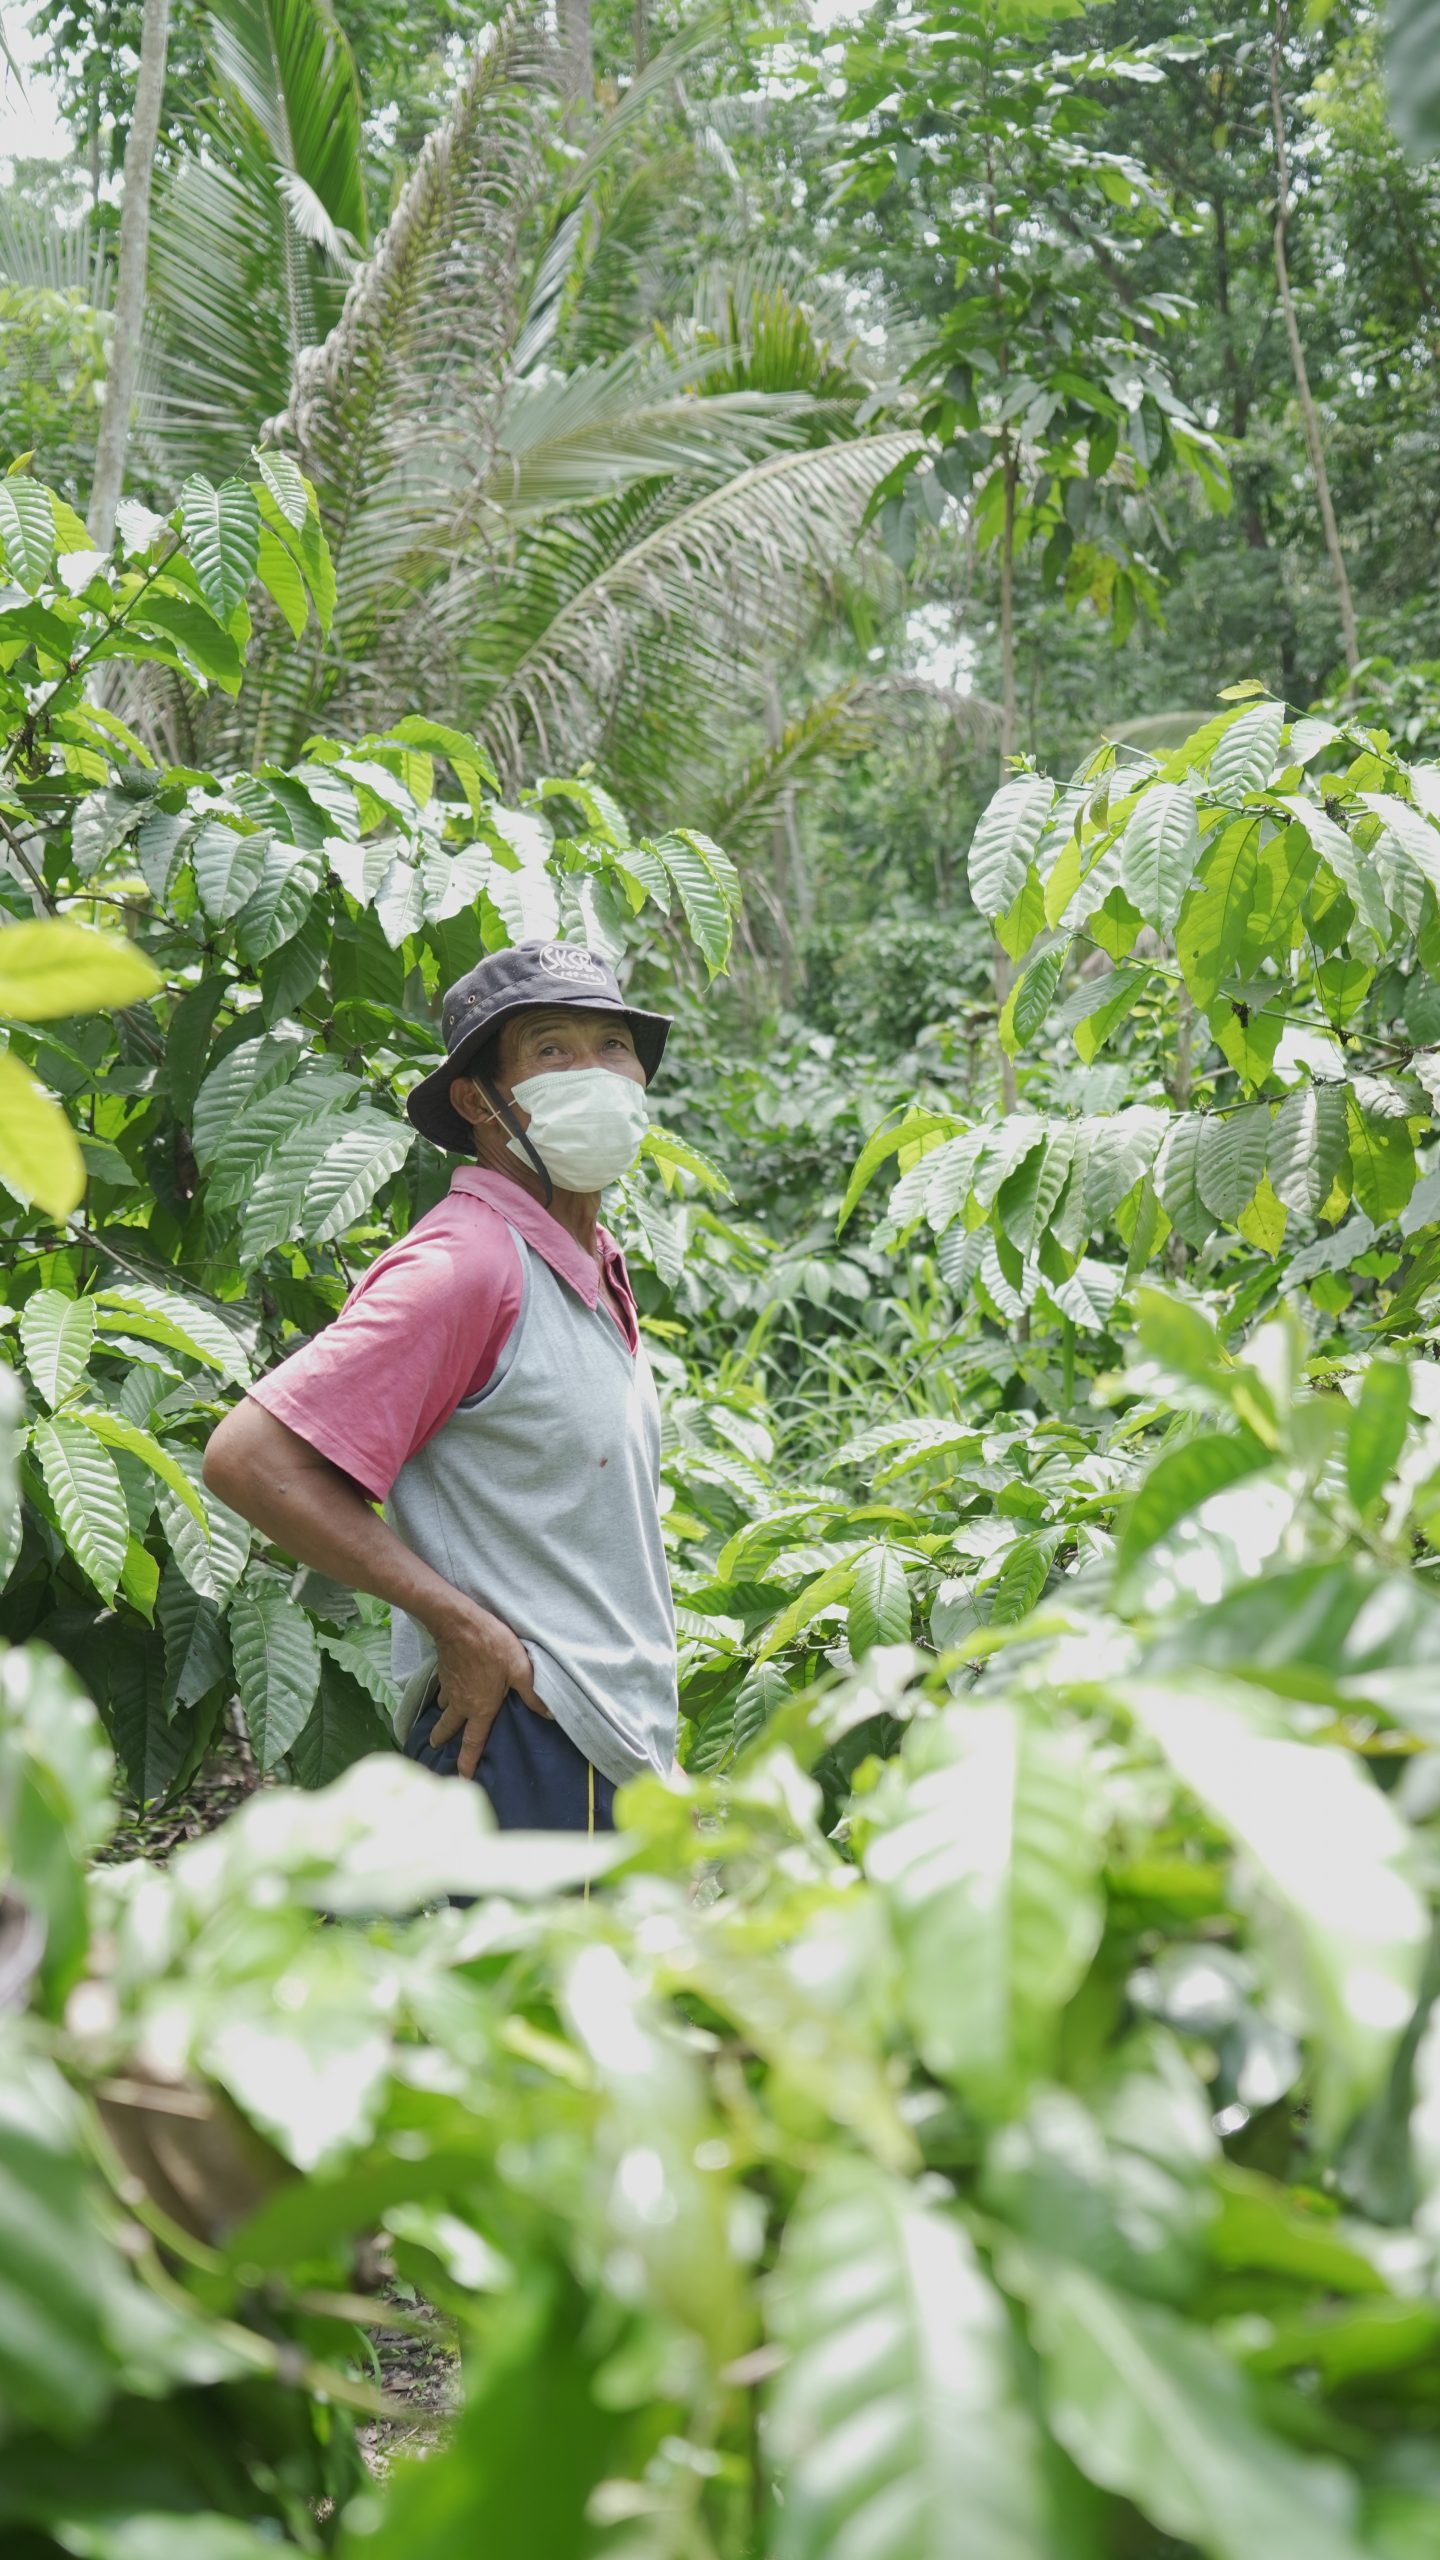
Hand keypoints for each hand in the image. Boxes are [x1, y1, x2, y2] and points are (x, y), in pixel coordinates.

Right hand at [426, 1601, 550, 1779]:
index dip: (467, 1762)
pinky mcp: (444, 1673)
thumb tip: (548, 1715)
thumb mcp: (521, 1670)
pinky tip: (449, 1691)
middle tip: (436, 1747)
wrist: (459, 1623)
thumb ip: (533, 1694)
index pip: (473, 1742)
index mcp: (481, 1708)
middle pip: (449, 1728)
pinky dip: (445, 1696)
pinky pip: (444, 1691)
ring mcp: (450, 1688)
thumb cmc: (492, 1646)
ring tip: (443, 1722)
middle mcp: (461, 1703)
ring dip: (444, 1718)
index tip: (461, 1776)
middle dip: (443, 1740)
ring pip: (444, 1709)